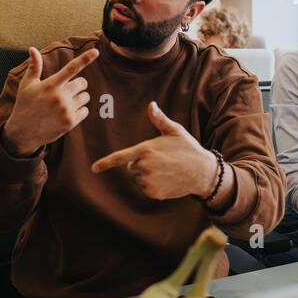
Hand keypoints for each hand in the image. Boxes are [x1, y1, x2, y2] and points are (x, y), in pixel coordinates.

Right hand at [1, 47, 97, 155]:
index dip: (85, 59)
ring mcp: (66, 110)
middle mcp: (60, 97)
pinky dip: (79, 110)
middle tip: (66, 90)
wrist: (23, 132)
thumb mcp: (27, 85)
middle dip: (77, 85)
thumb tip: (32, 48)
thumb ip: (34, 66)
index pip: (71, 68)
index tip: (96, 51)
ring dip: (79, 98)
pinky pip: (85, 111)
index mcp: (50, 85)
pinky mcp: (70, 122)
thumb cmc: (25, 105)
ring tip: (64, 103)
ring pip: (86, 97)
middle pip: (83, 83)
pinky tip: (66, 113)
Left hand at [90, 102, 216, 200]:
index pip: (120, 157)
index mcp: (146, 149)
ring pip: (138, 178)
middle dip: (141, 163)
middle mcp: (145, 166)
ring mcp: (149, 180)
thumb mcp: (175, 131)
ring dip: (147, 175)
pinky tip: (167, 179)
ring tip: (166, 170)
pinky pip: (146, 188)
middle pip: (131, 166)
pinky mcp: (154, 192)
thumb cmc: (188, 148)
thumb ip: (159, 120)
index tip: (94, 168)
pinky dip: (153, 185)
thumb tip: (151, 105)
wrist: (203, 171)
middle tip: (161, 160)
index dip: (106, 162)